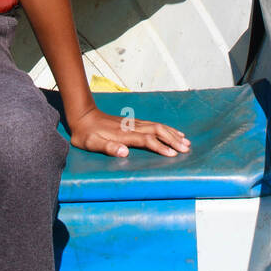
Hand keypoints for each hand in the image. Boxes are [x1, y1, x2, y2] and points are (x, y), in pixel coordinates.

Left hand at [68, 106, 189, 157]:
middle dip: (173, 140)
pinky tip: (172, 131)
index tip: (173, 154)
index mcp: (124, 135)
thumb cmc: (86, 134)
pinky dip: (166, 128)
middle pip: (158, 131)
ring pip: (158, 127)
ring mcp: (134, 123)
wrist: (83, 116)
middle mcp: (132, 127)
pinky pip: (154, 124)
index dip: (160, 147)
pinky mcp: (133, 123)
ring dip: (172, 134)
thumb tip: (125, 152)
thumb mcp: (92, 144)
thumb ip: (108, 147)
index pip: (147, 140)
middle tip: (187, 149)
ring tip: (186, 141)